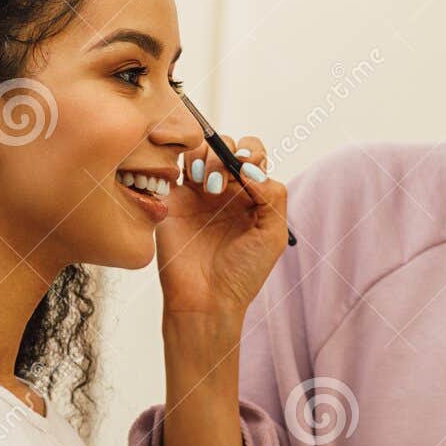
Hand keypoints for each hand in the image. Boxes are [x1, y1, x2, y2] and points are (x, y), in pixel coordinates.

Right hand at [155, 133, 288, 316]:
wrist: (205, 298)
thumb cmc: (243, 273)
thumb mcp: (272, 234)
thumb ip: (272, 195)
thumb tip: (249, 166)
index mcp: (251, 195)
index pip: (253, 155)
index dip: (251, 153)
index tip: (246, 170)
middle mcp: (225, 190)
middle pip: (226, 146)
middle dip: (226, 155)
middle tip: (222, 185)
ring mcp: (197, 192)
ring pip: (200, 150)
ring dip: (207, 158)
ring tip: (207, 187)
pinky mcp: (172, 199)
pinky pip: (173, 164)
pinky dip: (182, 160)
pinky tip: (192, 181)